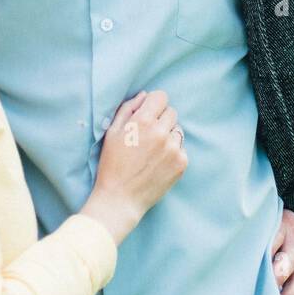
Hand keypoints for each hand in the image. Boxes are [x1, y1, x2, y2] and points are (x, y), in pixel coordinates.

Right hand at [82, 90, 187, 244]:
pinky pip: (181, 148)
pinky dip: (172, 152)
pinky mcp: (181, 163)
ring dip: (168, 136)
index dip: (153, 104)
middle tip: (148, 136)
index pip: (161, 97)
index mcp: (142, 121)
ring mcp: (173, 148)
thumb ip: (127, 109)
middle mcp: (161, 132)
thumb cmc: (112, 164)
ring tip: (152, 151)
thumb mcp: (112, 132)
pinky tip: (158, 163)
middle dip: (160, 120)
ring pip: (177, 130)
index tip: (148, 114)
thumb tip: (144, 95)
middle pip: (171, 112)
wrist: (120, 198)